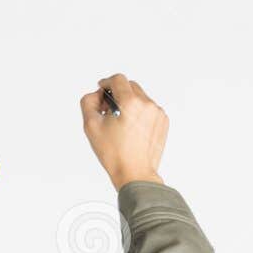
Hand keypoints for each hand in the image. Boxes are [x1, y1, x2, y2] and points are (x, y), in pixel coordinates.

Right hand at [80, 73, 167, 190]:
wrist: (135, 173)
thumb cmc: (115, 154)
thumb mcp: (91, 126)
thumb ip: (88, 102)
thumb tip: (96, 95)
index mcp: (131, 103)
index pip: (118, 79)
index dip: (106, 83)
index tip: (102, 90)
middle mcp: (147, 104)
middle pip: (130, 86)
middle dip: (117, 93)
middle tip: (108, 110)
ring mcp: (158, 113)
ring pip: (140, 97)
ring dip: (129, 103)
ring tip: (120, 123)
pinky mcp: (163, 122)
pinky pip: (149, 109)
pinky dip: (140, 113)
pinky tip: (131, 129)